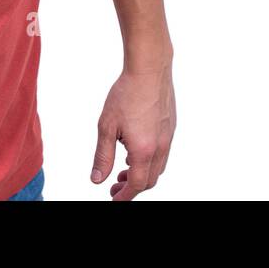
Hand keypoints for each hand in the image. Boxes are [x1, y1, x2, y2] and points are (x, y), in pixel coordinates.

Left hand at [91, 62, 175, 199]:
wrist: (149, 69)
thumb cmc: (127, 93)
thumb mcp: (107, 126)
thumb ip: (103, 156)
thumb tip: (97, 179)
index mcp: (144, 150)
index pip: (136, 185)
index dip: (124, 196)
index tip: (113, 198)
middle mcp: (160, 147)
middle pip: (149, 180)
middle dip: (132, 187)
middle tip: (115, 185)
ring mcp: (168, 137)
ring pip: (158, 167)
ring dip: (142, 174)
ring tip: (124, 168)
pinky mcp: (171, 127)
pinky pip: (163, 153)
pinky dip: (149, 159)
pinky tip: (136, 149)